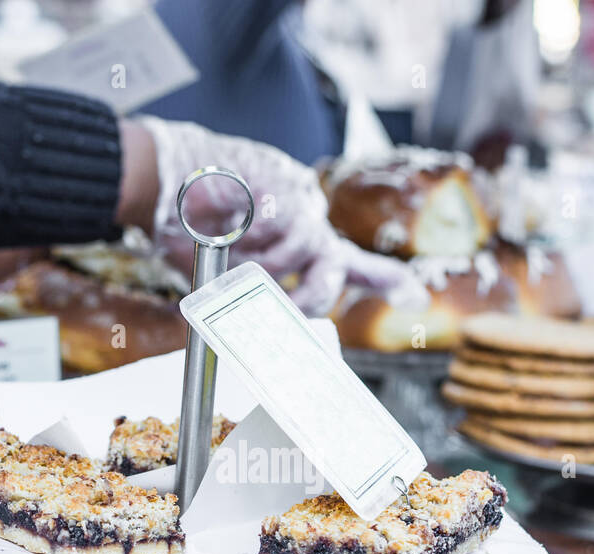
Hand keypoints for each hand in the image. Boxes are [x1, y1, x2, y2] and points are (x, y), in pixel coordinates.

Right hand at [123, 117, 424, 315]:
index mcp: (311, 248)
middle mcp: (314, 226)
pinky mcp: (283, 180)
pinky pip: (275, 219)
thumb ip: (258, 300)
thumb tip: (271, 336)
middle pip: (338, 266)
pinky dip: (249, 228)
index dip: (389, 283)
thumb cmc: (206, 229)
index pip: (360, 268)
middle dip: (313, 293)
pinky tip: (232, 221)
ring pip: (302, 247)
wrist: (176, 177)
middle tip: (290, 305)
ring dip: (265, 263)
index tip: (417, 298)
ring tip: (236, 253)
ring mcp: (300, 203)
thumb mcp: (235, 272)